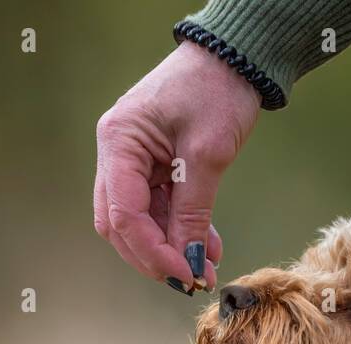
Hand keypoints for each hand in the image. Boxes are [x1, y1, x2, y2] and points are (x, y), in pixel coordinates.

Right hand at [94, 41, 259, 292]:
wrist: (234, 58)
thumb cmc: (218, 90)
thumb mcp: (208, 155)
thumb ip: (193, 212)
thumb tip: (190, 262)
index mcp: (119, 142)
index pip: (123, 214)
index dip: (152, 252)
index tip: (186, 274)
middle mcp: (116, 153)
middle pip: (121, 224)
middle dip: (155, 256)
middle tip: (191, 278)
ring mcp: (132, 160)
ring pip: (140, 221)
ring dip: (172, 247)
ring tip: (208, 265)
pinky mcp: (152, 166)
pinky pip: (159, 208)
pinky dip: (181, 229)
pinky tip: (208, 245)